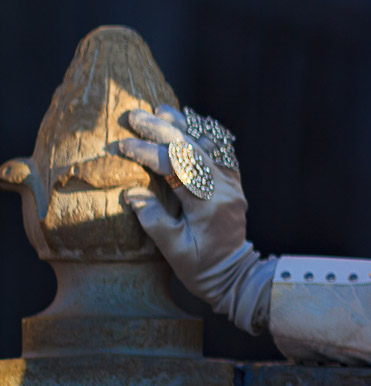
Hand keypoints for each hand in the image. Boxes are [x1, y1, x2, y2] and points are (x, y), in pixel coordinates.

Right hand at [111, 105, 272, 333]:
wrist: (233, 274)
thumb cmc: (199, 267)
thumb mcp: (173, 251)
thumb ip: (154, 220)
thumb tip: (132, 193)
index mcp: (208, 205)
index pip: (176, 168)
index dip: (148, 153)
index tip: (123, 145)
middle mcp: (224, 188)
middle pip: (193, 149)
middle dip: (162, 130)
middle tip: (135, 115)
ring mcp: (232, 183)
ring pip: (211, 146)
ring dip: (186, 127)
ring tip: (162, 111)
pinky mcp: (234, 183)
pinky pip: (223, 152)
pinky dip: (207, 135)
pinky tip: (191, 124)